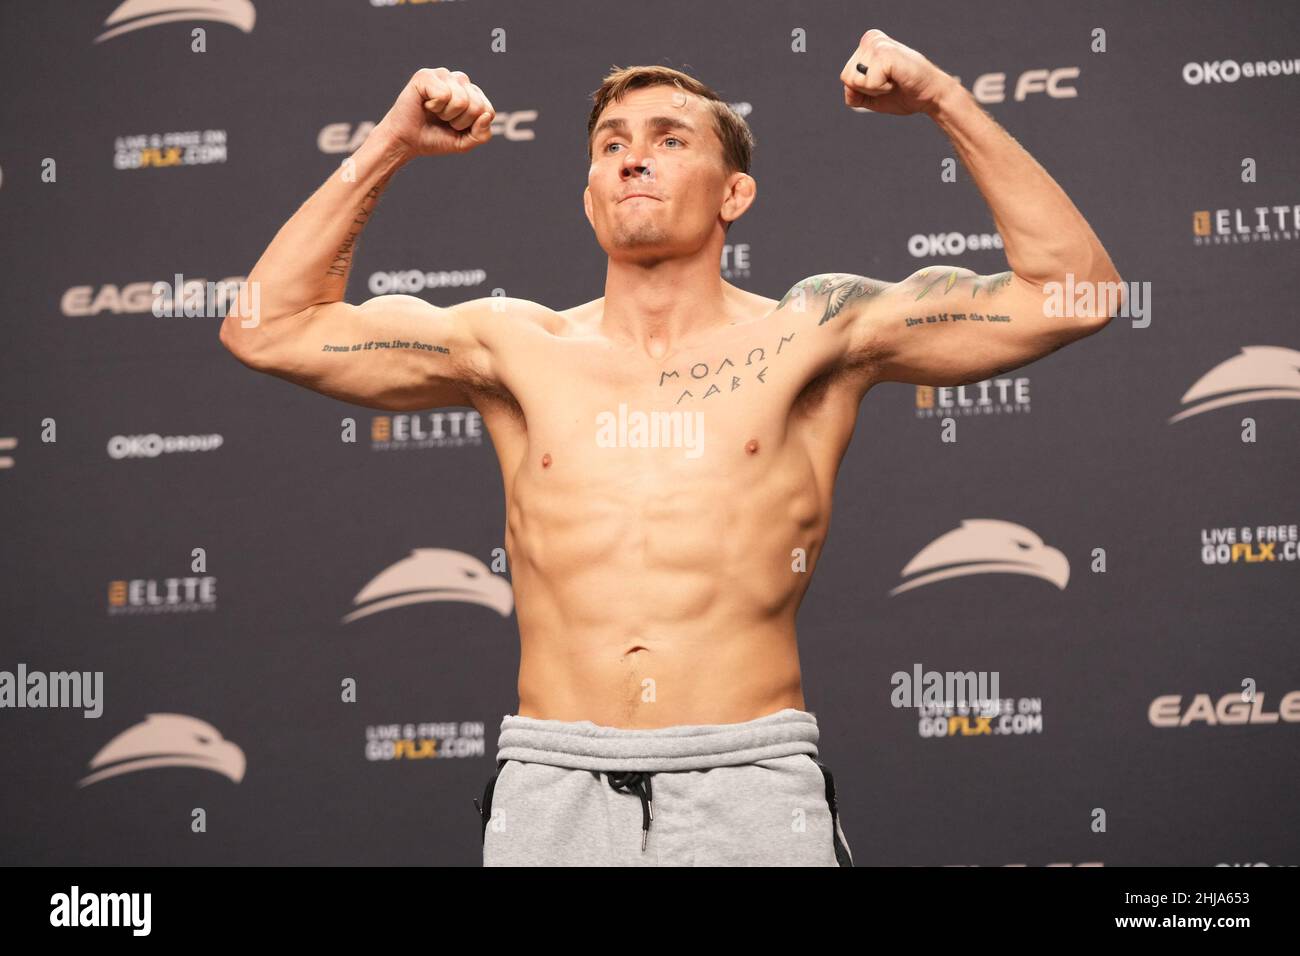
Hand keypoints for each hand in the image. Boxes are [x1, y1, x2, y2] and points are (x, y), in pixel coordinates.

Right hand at [376, 67, 495, 157]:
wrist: (406, 141)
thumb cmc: (435, 138)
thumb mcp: (464, 142)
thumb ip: (482, 134)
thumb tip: (486, 116)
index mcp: (472, 93)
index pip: (488, 111)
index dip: (471, 127)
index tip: (455, 127)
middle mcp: (459, 80)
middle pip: (477, 106)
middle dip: (460, 122)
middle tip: (443, 120)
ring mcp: (443, 74)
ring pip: (462, 101)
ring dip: (447, 115)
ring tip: (435, 112)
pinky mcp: (426, 75)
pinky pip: (444, 95)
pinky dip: (434, 107)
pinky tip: (425, 104)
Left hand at [839, 30, 954, 116]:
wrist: (930, 96)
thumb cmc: (904, 94)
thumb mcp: (872, 96)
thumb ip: (854, 93)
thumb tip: (847, 87)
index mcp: (866, 45)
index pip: (845, 77)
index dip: (863, 90)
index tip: (885, 82)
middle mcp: (870, 39)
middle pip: (847, 78)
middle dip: (867, 90)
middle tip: (889, 82)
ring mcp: (877, 44)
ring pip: (855, 81)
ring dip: (875, 89)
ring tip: (893, 80)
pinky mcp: (885, 53)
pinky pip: (868, 83)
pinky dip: (882, 89)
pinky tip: (897, 79)